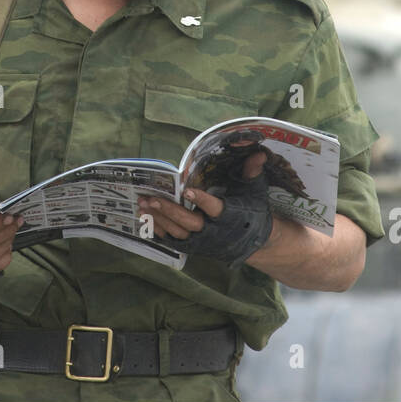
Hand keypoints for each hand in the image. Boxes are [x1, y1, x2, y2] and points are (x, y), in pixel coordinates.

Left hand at [138, 156, 272, 267]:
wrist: (255, 243)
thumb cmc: (253, 212)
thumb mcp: (255, 191)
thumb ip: (252, 173)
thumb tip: (258, 154)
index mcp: (230, 217)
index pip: (215, 208)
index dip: (201, 200)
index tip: (187, 190)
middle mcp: (214, 232)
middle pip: (189, 223)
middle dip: (169, 211)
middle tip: (151, 198)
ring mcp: (203, 242)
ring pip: (178, 232)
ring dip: (159, 219)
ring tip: (142, 204)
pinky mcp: (195, 247)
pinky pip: (173, 241)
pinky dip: (159, 230)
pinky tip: (146, 217)